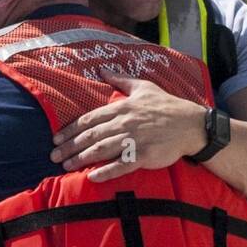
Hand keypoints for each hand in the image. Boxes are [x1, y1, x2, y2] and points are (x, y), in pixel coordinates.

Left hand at [50, 69, 207, 182]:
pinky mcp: (144, 156)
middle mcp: (124, 124)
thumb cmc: (167, 106)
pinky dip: (106, 171)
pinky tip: (92, 177)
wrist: (193, 125)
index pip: (89, 119)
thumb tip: (101, 69)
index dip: (70, 130)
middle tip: (53, 155)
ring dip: (81, 159)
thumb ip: (120, 80)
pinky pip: (121, 165)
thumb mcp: (143, 87)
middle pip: (91, 136)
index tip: (56, 138)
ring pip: (102, 150)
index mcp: (121, 108)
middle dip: (70, 147)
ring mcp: (134, 140)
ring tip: (66, 166)